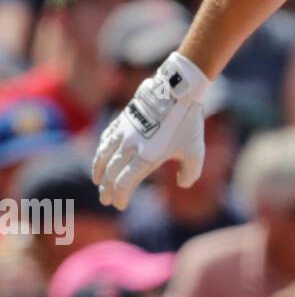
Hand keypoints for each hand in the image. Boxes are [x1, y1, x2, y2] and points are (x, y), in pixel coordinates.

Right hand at [92, 52, 210, 209]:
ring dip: (99, 171)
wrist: (176, 91)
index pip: (125, 183)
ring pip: (104, 155)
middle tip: (104, 199)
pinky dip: (101, 150)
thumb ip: (190, 173)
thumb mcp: (195, 152)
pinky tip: (100, 155)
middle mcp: (130, 146)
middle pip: (112, 172)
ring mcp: (124, 132)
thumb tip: (182, 183)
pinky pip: (106, 138)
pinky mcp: (122, 119)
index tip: (119, 205)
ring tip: (97, 181)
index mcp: (146, 158)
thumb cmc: (188, 123)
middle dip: (107, 188)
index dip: (120, 196)